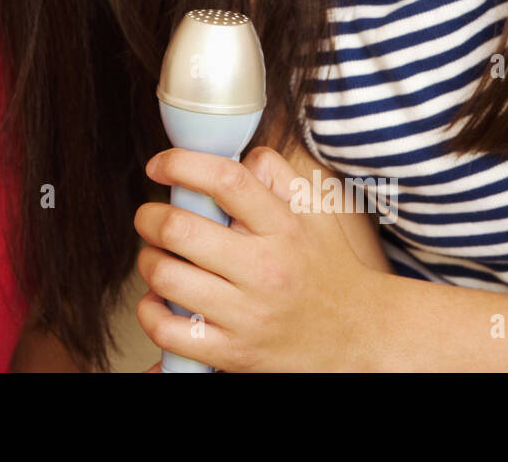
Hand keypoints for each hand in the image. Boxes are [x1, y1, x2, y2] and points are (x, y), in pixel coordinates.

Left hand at [134, 146, 380, 370]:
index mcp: (283, 227)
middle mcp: (264, 270)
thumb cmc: (328, 267)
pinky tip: (161, 299)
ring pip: (165, 277)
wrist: (359, 335)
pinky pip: (169, 332)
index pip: (225, 180)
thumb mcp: (316, 210)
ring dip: (148, 261)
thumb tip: (231, 155)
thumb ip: (276, 173)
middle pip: (179, 229)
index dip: (180, 164)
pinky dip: (150, 312)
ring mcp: (247, 315)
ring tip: (159, 256)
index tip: (159, 166)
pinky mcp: (233, 353)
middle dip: (149, 217)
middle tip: (151, 218)